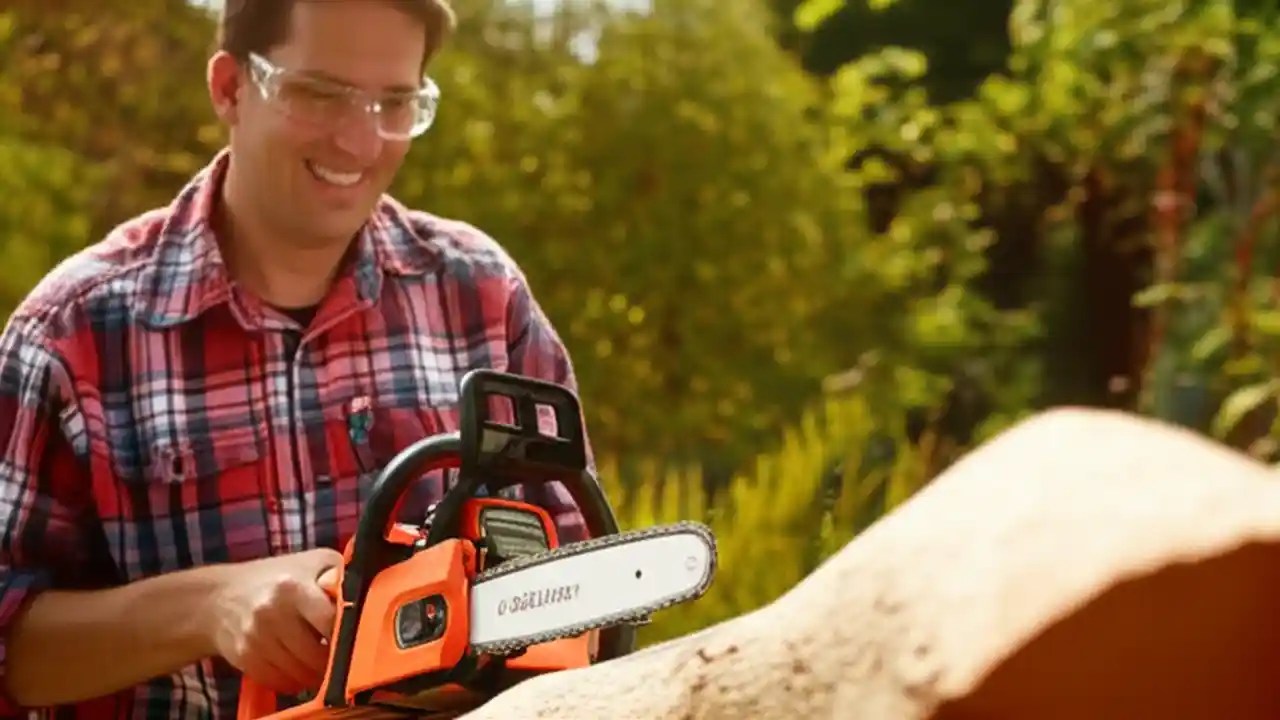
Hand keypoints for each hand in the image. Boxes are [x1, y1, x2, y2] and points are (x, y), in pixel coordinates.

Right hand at [206, 548, 342, 694]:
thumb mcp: (312, 563)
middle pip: (317, 655)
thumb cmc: (277, 577)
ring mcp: (256, 639)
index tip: (356, 635)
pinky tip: (300, 667)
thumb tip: (368, 593)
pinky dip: (295, 681)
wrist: (220, 596)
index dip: (347, 633)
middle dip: (334, 660)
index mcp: (293, 587)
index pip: (331, 621)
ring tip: (323, 661)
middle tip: (344, 656)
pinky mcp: (245, 658)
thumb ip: (340, 575)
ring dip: (316, 673)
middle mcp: (271, 613)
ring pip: (300, 674)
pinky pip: (281, 682)